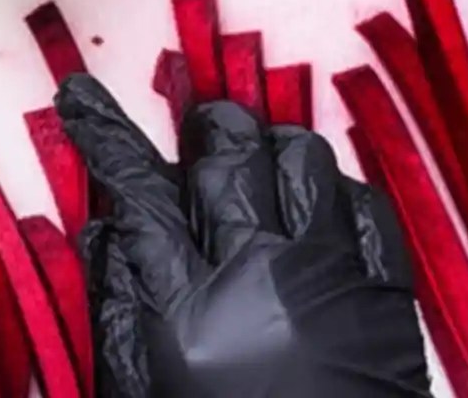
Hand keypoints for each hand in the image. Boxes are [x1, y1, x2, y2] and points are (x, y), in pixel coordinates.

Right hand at [57, 75, 431, 397]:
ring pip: (300, 158)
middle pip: (226, 157)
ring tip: (253, 168)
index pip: (138, 193)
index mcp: (191, 314)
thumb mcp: (143, 397)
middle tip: (193, 132)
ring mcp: (333, 280)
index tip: (80, 100)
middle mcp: (263, 280)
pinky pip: (363, 201)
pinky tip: (311, 206)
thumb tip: (107, 228)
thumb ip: (119, 309)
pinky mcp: (386, 295)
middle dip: (201, 127)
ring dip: (267, 148)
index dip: (103, 135)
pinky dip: (332, 188)